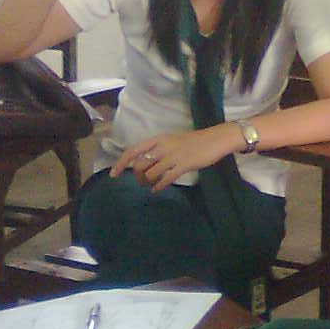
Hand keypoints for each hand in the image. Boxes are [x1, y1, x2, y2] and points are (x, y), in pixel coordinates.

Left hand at [111, 126, 234, 192]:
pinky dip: (158, 187)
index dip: (121, 163)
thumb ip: (158, 150)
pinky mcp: (184, 166)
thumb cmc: (194, 141)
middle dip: (137, 177)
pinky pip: (165, 180)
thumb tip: (145, 163)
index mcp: (158, 139)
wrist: (215, 139)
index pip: (133, 151)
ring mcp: (173, 156)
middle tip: (142, 182)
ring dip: (148, 183)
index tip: (114, 174)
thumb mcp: (171, 141)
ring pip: (151, 174)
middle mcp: (162, 147)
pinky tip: (157, 189)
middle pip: (140, 166)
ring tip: (151, 185)